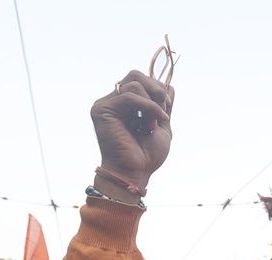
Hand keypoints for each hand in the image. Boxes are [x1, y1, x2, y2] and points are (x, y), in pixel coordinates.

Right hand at [91, 70, 174, 199]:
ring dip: (152, 104)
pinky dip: (147, 107)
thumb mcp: (162, 125)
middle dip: (156, 89)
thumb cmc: (147, 156)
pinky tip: (151, 125)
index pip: (142, 81)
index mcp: (126, 105)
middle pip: (135, 74)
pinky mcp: (102, 109)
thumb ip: (163, 105)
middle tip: (164, 109)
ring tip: (152, 126)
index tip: (166, 111)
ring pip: (134, 83)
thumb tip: (170, 86)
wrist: (135, 174)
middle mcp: (114, 101)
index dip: (158, 90)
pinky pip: (129, 95)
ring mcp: (106, 104)